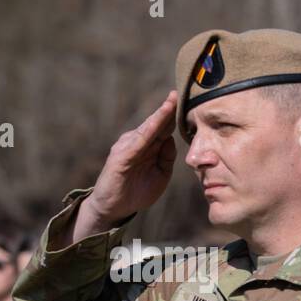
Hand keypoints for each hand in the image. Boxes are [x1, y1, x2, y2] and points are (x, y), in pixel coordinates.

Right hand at [74, 90, 178, 239]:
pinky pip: (137, 142)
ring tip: (171, 101)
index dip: (173, 116)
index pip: (163, 129)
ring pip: (148, 128)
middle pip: (156, 123)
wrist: (115, 207)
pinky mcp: (121, 157)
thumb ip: (167, 158)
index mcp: (148, 147)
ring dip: (160, 115)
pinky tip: (157, 123)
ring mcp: (127, 147)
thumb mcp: (160, 175)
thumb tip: (171, 140)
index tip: (186, 102)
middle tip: (179, 92)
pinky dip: (148, 131)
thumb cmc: (137, 191)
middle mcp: (136, 142)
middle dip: (168, 108)